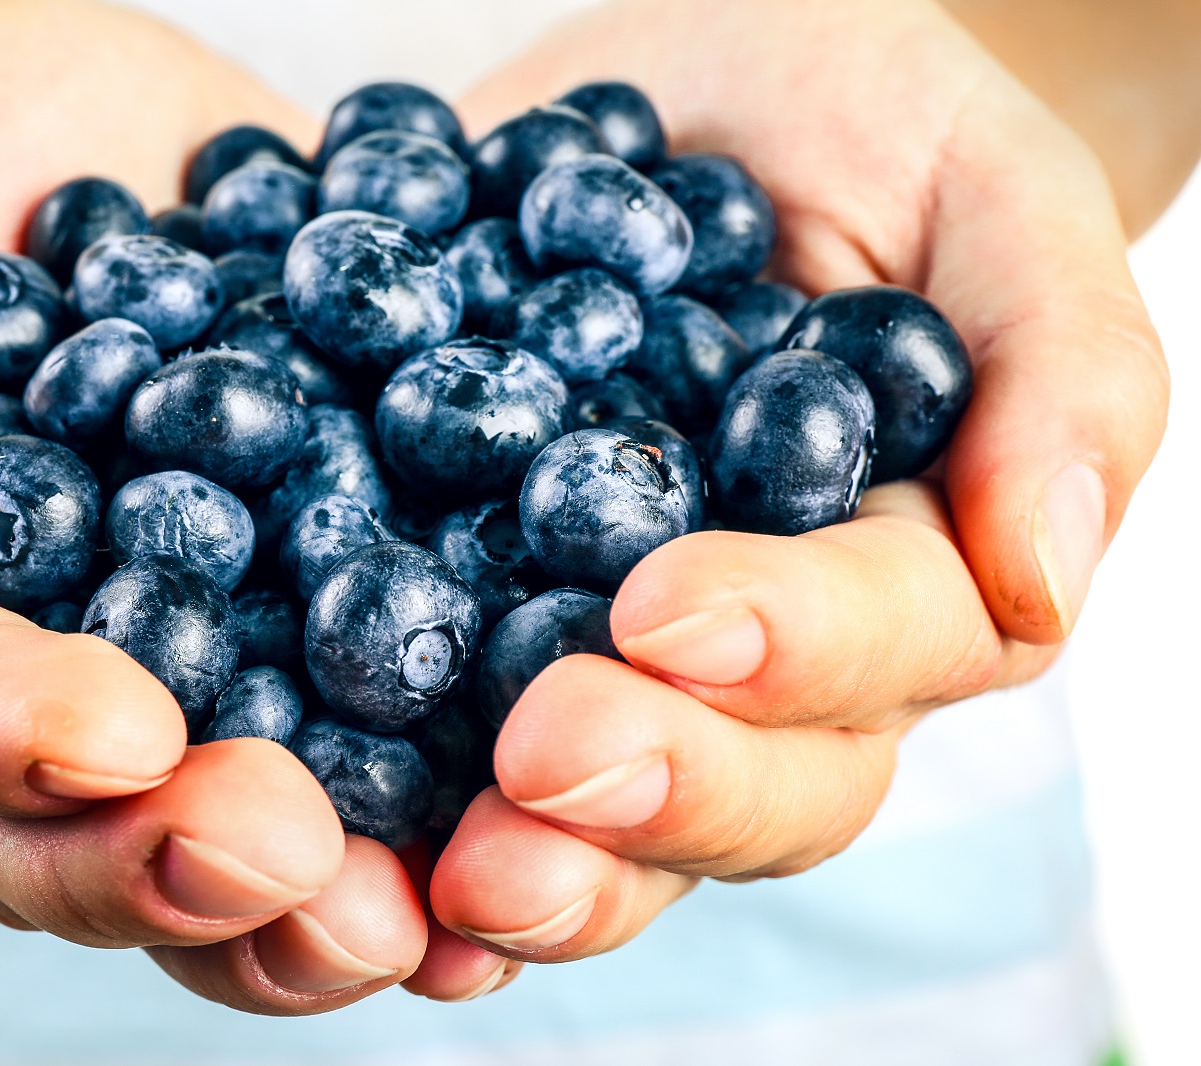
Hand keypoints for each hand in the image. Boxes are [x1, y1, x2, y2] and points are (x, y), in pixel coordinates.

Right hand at [0, 0, 502, 1011]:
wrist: (115, 142)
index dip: (2, 739)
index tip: (117, 736)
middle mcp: (52, 684)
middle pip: (84, 834)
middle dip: (180, 867)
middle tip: (293, 863)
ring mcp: (209, 679)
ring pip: (240, 841)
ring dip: (327, 897)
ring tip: (425, 909)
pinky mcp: (338, 634)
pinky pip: (391, 742)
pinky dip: (457, 797)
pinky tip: (535, 814)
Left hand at [429, 0, 1166, 968]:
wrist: (679, 101)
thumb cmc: (869, 129)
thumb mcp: (988, 190)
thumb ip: (1057, 368)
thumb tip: (1048, 573)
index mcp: (907, 575)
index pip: (882, 648)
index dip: (790, 648)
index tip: (672, 613)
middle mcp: (763, 662)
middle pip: (746, 786)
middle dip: (652, 788)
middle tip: (542, 761)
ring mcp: (605, 657)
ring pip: (596, 816)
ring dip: (528, 856)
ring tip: (445, 870)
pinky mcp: (467, 619)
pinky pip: (432, 736)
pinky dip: (385, 795)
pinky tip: (327, 821)